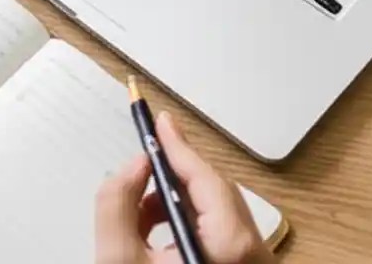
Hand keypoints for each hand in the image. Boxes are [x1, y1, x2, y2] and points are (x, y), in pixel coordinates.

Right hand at [95, 112, 274, 263]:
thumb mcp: (120, 259)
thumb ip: (118, 206)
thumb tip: (133, 166)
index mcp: (228, 244)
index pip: (205, 177)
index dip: (178, 147)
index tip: (160, 121)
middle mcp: (252, 251)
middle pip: (214, 192)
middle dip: (170, 181)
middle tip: (141, 169)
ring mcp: (254, 260)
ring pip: (216, 212)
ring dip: (175, 206)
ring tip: (139, 218)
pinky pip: (221, 232)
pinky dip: (188, 226)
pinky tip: (156, 239)